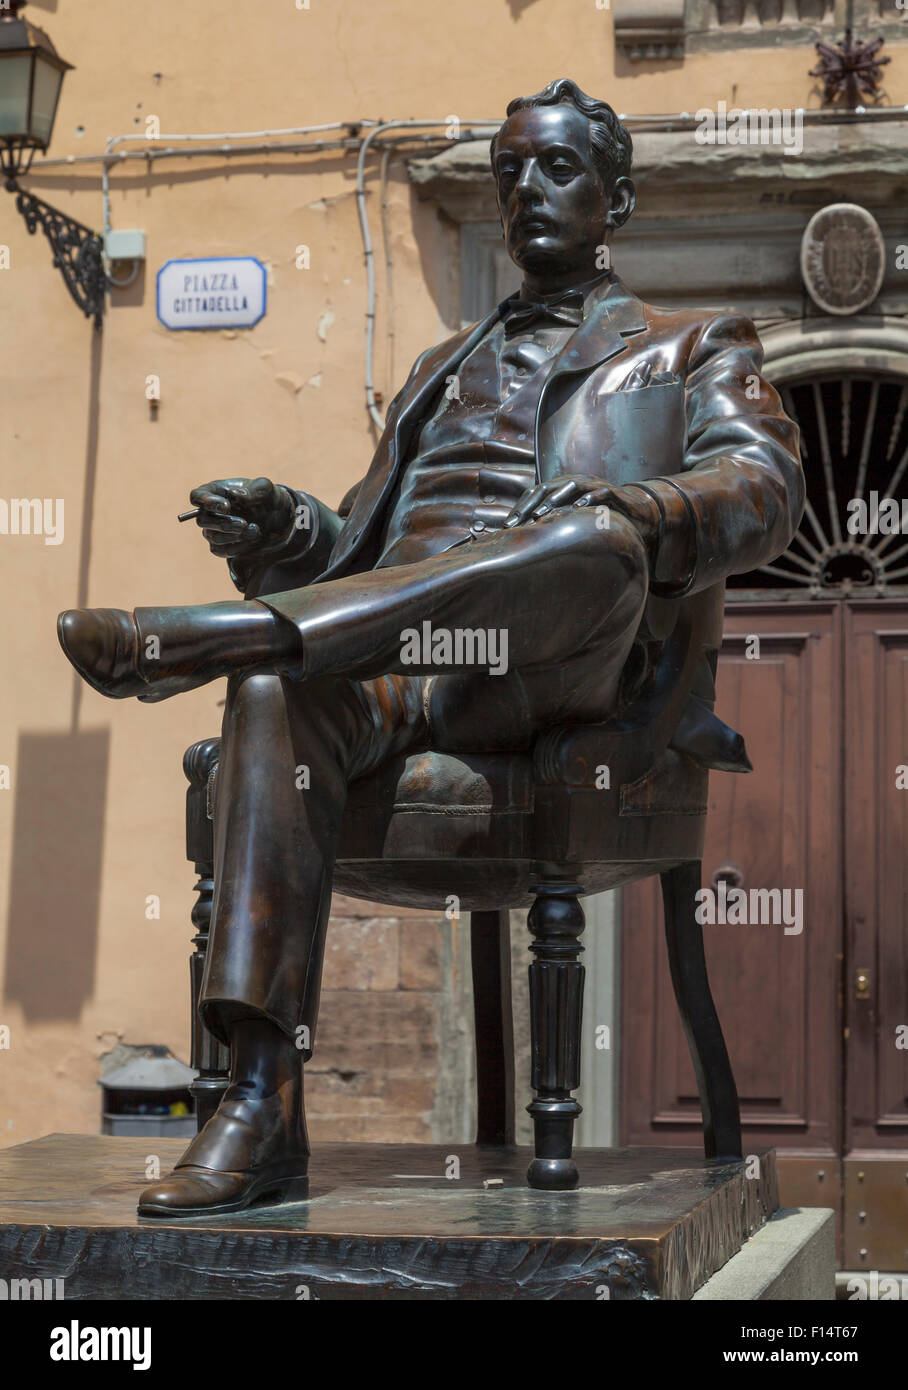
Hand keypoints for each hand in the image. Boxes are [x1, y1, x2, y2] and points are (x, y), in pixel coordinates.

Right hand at [188, 477, 295, 558]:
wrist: (277, 518)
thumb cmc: (266, 497)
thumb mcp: (265, 488)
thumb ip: (253, 489)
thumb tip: (235, 495)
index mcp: (214, 492)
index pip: (197, 496)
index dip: (206, 502)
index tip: (226, 507)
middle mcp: (209, 512)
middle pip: (202, 520)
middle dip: (223, 524)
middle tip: (243, 524)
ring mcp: (214, 529)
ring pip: (212, 537)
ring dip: (234, 536)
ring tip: (255, 529)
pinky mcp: (221, 545)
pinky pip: (220, 550)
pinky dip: (237, 547)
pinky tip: (252, 538)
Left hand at [504, 474, 660, 549]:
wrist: (637, 512)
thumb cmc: (600, 518)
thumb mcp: (574, 520)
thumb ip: (555, 523)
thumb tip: (528, 540)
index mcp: (562, 488)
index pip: (535, 493)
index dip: (520, 507)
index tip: (507, 526)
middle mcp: (575, 482)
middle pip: (547, 488)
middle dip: (530, 505)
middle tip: (516, 522)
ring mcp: (594, 485)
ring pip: (570, 486)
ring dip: (554, 500)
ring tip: (540, 514)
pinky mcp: (612, 492)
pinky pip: (598, 494)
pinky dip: (587, 500)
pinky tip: (576, 510)